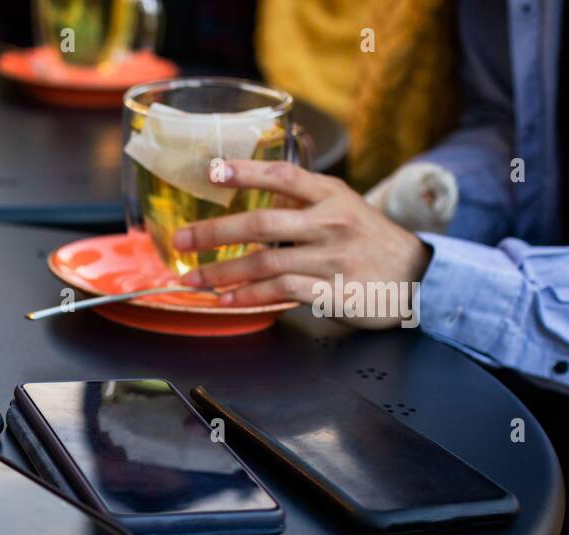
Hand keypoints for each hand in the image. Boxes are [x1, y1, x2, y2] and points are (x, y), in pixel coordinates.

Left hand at [175, 160, 431, 329]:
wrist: (417, 278)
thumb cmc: (370, 241)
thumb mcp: (343, 208)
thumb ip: (301, 203)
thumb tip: (255, 196)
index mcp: (331, 195)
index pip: (283, 176)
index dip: (246, 172)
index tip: (212, 172)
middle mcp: (330, 223)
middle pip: (261, 225)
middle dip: (213, 233)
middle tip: (180, 241)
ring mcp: (331, 259)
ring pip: (266, 263)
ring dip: (223, 273)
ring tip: (193, 279)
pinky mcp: (333, 292)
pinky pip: (282, 292)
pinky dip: (250, 297)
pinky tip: (227, 299)